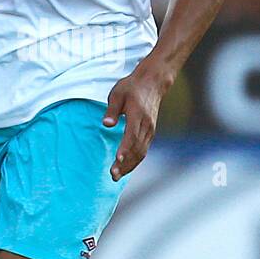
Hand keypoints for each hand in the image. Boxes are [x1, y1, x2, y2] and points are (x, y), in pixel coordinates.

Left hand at [102, 62, 169, 180]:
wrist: (153, 82)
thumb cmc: (132, 87)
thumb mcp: (117, 94)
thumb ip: (112, 110)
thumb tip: (106, 124)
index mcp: (138, 115)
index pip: (132, 135)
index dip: (125, 149)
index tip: (117, 160)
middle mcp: (146, 125)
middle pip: (137, 148)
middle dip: (125, 164)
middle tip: (113, 175)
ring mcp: (150, 129)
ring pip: (141, 152)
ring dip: (130, 165)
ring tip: (117, 176)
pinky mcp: (150, 132)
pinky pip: (144, 150)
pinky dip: (135, 160)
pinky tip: (126, 167)